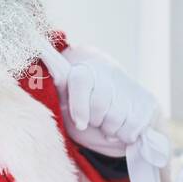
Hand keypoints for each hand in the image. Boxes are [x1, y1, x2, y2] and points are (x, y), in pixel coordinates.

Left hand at [39, 44, 167, 164]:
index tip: (81, 123)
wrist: (117, 118)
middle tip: (94, 122)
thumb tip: (35, 47)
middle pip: (100, 104)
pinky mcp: (148, 101)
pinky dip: (125, 134)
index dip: (80, 106)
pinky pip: (133, 126)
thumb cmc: (81, 112)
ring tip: (107, 125)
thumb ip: (53, 85)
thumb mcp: (64, 101)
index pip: (81, 81)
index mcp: (84, 68)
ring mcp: (130, 85)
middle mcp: (108, 71)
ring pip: (117, 117)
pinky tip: (122, 128)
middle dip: (96, 121)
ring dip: (110, 129)